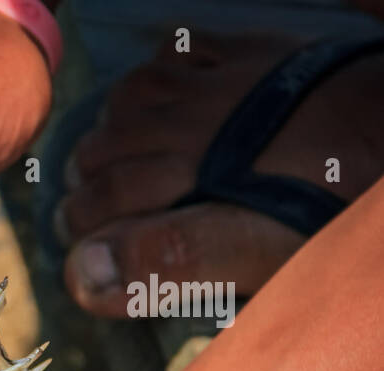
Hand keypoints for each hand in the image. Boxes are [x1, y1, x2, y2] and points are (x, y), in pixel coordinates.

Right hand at [59, 32, 383, 314]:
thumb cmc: (337, 207)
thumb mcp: (258, 251)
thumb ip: (170, 261)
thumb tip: (82, 273)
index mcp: (191, 168)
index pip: (104, 197)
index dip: (80, 229)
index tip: (78, 255)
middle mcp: (194, 117)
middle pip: (109, 146)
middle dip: (85, 185)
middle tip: (81, 216)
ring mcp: (225, 81)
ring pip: (133, 97)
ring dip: (111, 131)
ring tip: (108, 162)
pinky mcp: (258, 54)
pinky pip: (181, 53)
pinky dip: (155, 76)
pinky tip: (157, 102)